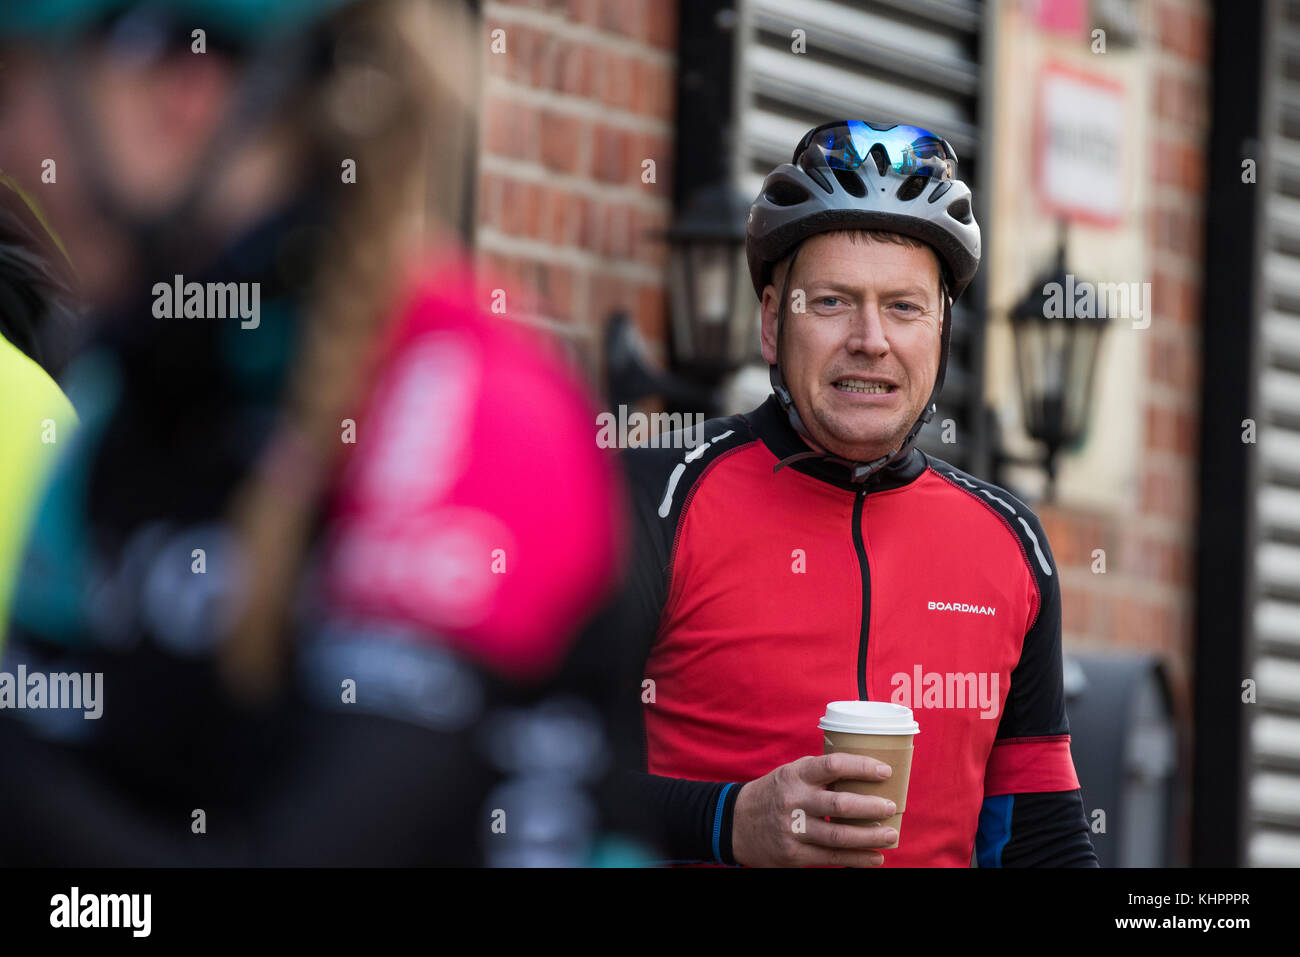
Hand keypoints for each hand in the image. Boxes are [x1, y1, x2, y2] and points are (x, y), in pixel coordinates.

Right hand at [730, 753, 896, 866]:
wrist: (736, 823)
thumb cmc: (774, 793)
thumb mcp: (790, 773)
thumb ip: (820, 772)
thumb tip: (864, 773)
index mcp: (795, 775)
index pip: (833, 766)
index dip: (862, 767)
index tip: (884, 771)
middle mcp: (794, 801)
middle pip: (840, 804)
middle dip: (871, 807)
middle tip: (891, 806)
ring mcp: (793, 830)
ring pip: (839, 835)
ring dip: (870, 836)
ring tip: (891, 834)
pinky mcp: (794, 854)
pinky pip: (832, 858)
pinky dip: (857, 859)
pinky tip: (875, 857)